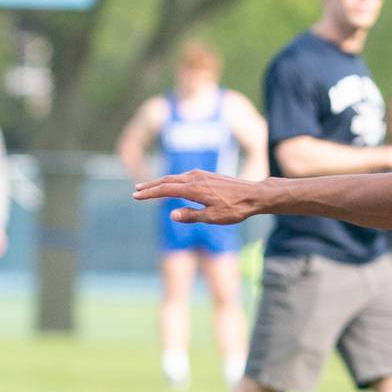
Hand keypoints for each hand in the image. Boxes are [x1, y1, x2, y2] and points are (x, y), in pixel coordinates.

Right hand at [134, 170, 263, 224]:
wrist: (255, 195)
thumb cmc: (236, 208)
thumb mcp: (213, 217)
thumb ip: (191, 216)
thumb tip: (172, 214)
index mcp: (194, 188)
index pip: (165, 189)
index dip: (149, 193)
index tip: (136, 196)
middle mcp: (195, 178)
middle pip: (167, 180)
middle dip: (151, 186)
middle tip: (136, 190)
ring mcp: (202, 175)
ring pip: (176, 177)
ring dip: (161, 182)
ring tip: (150, 187)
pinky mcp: (208, 175)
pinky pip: (185, 177)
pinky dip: (174, 180)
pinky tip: (173, 185)